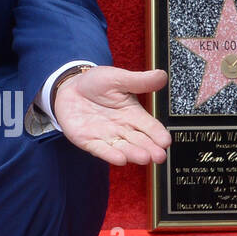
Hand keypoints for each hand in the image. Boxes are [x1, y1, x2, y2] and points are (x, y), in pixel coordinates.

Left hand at [53, 66, 170, 166]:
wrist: (70, 87)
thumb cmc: (96, 83)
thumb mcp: (118, 78)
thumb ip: (139, 81)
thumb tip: (162, 76)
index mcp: (133, 114)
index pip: (149, 126)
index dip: (158, 134)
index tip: (166, 141)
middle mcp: (122, 128)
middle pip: (139, 141)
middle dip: (150, 149)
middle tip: (159, 156)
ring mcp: (106, 136)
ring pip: (122, 148)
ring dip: (133, 154)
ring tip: (144, 158)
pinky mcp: (89, 141)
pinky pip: (100, 149)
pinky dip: (110, 155)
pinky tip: (120, 159)